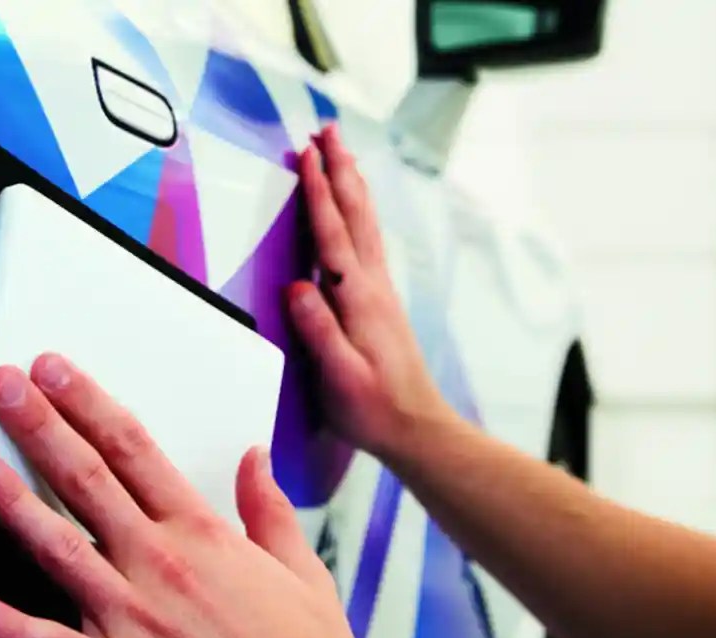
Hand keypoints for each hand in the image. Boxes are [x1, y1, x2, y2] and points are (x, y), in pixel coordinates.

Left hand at [0, 354, 404, 637]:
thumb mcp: (302, 568)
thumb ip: (269, 507)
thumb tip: (254, 458)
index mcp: (202, 533)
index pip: (133, 448)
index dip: (87, 403)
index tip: (56, 373)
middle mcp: (163, 565)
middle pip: (87, 478)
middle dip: (38, 425)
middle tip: (1, 387)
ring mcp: (138, 619)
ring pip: (58, 546)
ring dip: (9, 499)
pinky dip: (10, 629)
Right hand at [287, 125, 456, 463]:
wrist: (417, 428)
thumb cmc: (373, 409)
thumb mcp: (339, 377)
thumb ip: (319, 331)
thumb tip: (298, 288)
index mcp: (357, 300)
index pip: (332, 235)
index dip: (318, 193)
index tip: (307, 155)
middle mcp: (372, 287)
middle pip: (354, 215)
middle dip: (339, 169)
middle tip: (327, 130)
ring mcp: (379, 292)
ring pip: (364, 223)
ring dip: (351, 183)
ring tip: (341, 152)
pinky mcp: (380, 302)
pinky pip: (367, 241)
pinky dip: (358, 212)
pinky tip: (356, 208)